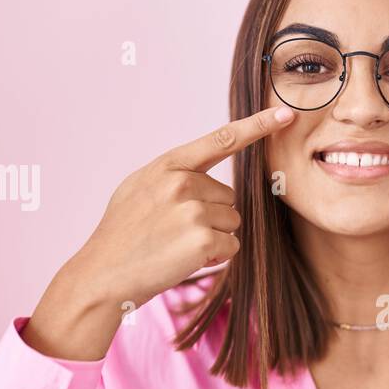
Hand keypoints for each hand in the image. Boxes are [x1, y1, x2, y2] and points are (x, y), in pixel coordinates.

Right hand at [72, 105, 295, 310]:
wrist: (103, 273)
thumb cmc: (122, 235)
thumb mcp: (138, 188)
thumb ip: (172, 176)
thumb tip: (200, 176)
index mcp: (168, 166)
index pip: (220, 141)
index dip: (256, 126)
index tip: (285, 115)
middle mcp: (182, 182)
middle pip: (228, 197)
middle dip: (211, 216)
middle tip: (175, 231)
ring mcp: (193, 210)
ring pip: (232, 221)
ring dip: (214, 237)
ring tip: (177, 245)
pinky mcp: (203, 239)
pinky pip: (231, 245)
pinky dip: (216, 256)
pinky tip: (185, 259)